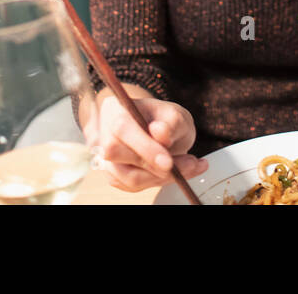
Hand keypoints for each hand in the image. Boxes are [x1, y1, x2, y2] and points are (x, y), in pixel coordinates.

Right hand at [86, 91, 207, 191]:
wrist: (160, 130)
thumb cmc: (163, 118)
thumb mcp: (175, 114)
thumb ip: (170, 122)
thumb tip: (160, 132)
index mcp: (116, 111)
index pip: (123, 130)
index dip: (145, 148)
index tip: (169, 162)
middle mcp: (105, 136)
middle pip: (123, 159)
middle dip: (159, 167)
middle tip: (191, 163)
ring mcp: (108, 160)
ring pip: (131, 179)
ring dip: (164, 177)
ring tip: (191, 165)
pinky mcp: (116, 177)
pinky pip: (137, 187)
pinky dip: (162, 182)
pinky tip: (181, 171)